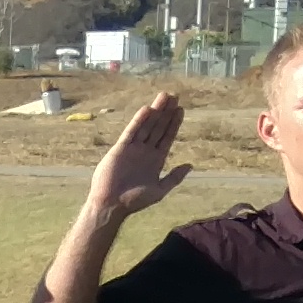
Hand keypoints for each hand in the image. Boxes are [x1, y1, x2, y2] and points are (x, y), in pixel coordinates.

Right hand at [86, 90, 193, 222]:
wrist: (111, 205)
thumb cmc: (135, 201)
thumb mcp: (160, 190)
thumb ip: (174, 177)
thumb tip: (190, 165)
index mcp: (156, 160)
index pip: (167, 137)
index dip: (174, 123)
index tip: (180, 109)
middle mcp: (145, 151)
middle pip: (158, 127)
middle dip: (166, 113)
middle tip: (174, 96)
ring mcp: (133, 149)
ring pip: (147, 126)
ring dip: (155, 111)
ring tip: (164, 96)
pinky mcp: (120, 148)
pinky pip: (131, 131)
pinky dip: (139, 120)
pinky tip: (147, 110)